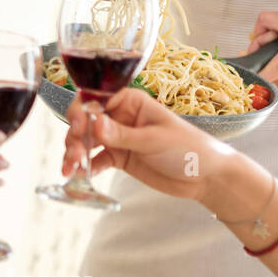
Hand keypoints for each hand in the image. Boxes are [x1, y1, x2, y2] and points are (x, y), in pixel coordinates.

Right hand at [62, 89, 238, 201]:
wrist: (206, 177)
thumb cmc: (189, 148)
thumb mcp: (154, 140)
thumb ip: (122, 134)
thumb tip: (93, 124)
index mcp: (131, 101)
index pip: (97, 98)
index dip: (82, 110)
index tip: (77, 125)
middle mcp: (120, 116)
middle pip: (86, 120)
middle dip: (75, 135)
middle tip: (74, 153)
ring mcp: (118, 138)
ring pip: (86, 141)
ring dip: (75, 152)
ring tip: (71, 168)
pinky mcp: (118, 158)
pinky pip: (95, 160)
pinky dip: (84, 167)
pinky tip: (76, 175)